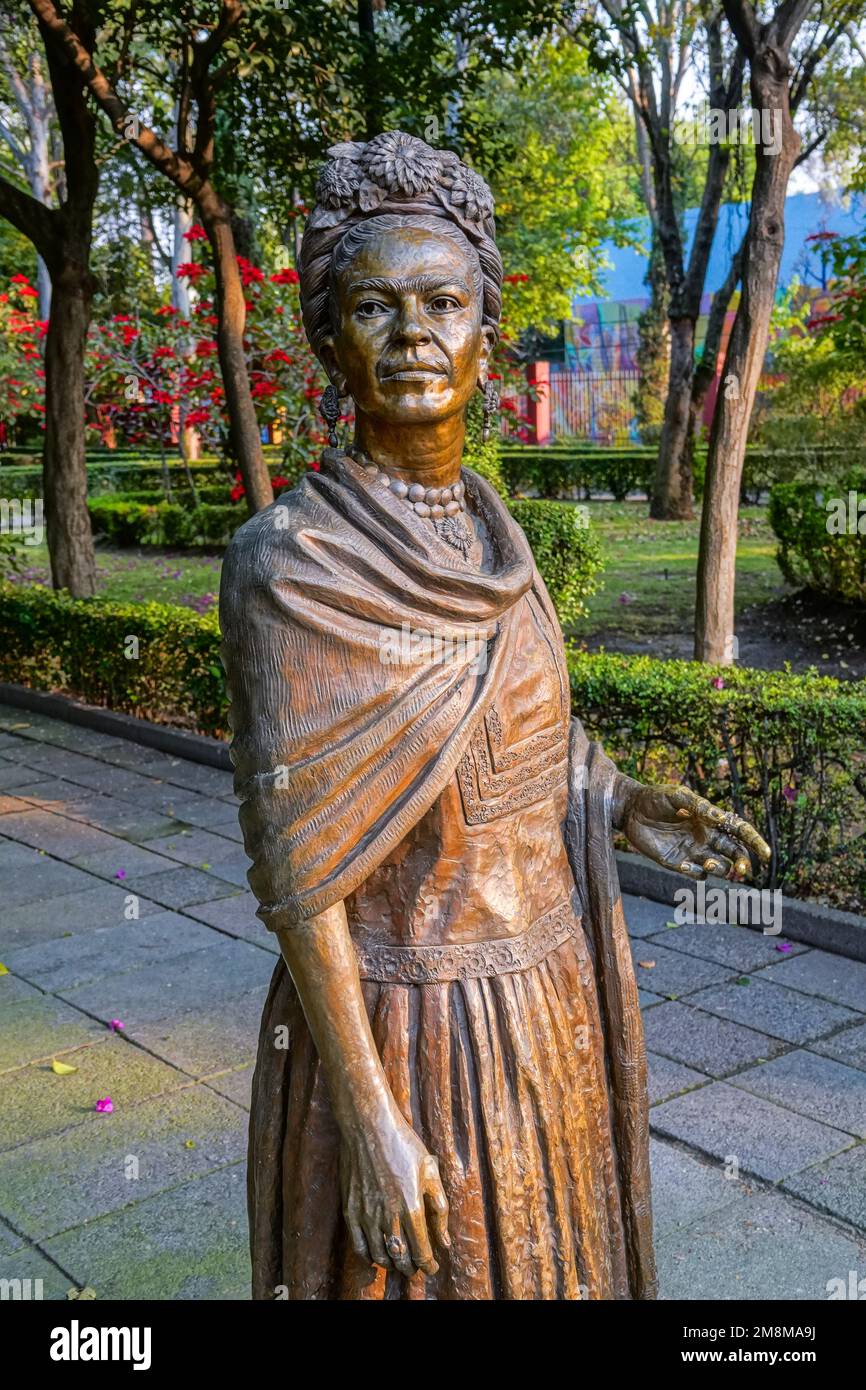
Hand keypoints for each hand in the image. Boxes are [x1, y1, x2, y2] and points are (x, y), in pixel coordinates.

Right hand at [339, 1106, 449, 1278]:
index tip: (432, 1266)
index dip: (428, 1265)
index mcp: (411, 1209)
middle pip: (400, 1259)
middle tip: (417, 1267)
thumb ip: (439, 1209)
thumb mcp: (430, 1172)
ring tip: (399, 1262)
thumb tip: (445, 1241)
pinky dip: (369, 1256)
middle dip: (411, 1269)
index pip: (421, 1253)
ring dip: (391, 1264)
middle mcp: (388, 1217)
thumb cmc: (403, 1145)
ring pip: (379, 1256)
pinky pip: (359, 1245)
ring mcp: (366, 1215)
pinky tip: (376, 1254)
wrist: (369, 1126)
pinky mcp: (350, 1210)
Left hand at [620, 783, 770, 879]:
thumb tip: (722, 817)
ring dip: (720, 870)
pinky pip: (695, 875)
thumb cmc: (655, 798)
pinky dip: (695, 873)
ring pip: (718, 868)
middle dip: (743, 863)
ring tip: (707, 864)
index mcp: (711, 820)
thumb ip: (698, 806)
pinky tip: (682, 864)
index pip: (740, 832)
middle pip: (734, 854)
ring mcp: (692, 851)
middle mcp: (706, 837)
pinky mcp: (676, 863)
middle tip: (742, 869)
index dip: (755, 843)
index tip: (766, 855)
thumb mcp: (676, 796)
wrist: (629, 809)